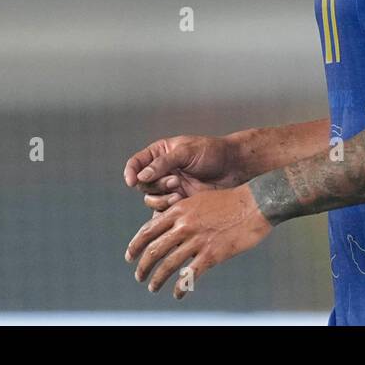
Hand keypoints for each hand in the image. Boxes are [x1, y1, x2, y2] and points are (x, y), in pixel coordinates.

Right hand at [123, 134, 240, 210]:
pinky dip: (167, 213)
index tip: (132, 181)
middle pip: (142, 184)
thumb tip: (141, 176)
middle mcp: (162, 171)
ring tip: (180, 194)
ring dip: (162, 200)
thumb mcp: (187, 151)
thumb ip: (163, 163)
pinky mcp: (179, 203)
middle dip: (156, 185)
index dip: (130, 172)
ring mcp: (170, 188)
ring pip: (152, 199)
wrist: (234, 168)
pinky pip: (164, 212)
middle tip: (175, 182)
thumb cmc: (213, 152)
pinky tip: (178, 209)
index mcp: (160, 153)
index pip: (136, 163)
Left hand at [125, 185, 271, 298]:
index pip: (148, 230)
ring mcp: (197, 240)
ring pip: (168, 265)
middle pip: (153, 250)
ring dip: (157, 279)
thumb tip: (165, 228)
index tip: (129, 257)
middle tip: (139, 276)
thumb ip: (181, 213)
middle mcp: (184, 225)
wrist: (255, 204)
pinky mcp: (211, 254)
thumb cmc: (228, 202)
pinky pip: (189, 275)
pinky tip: (177, 294)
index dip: (135, 246)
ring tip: (153, 287)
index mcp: (179, 210)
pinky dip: (180, 287)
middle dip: (142, 266)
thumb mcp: (198, 200)